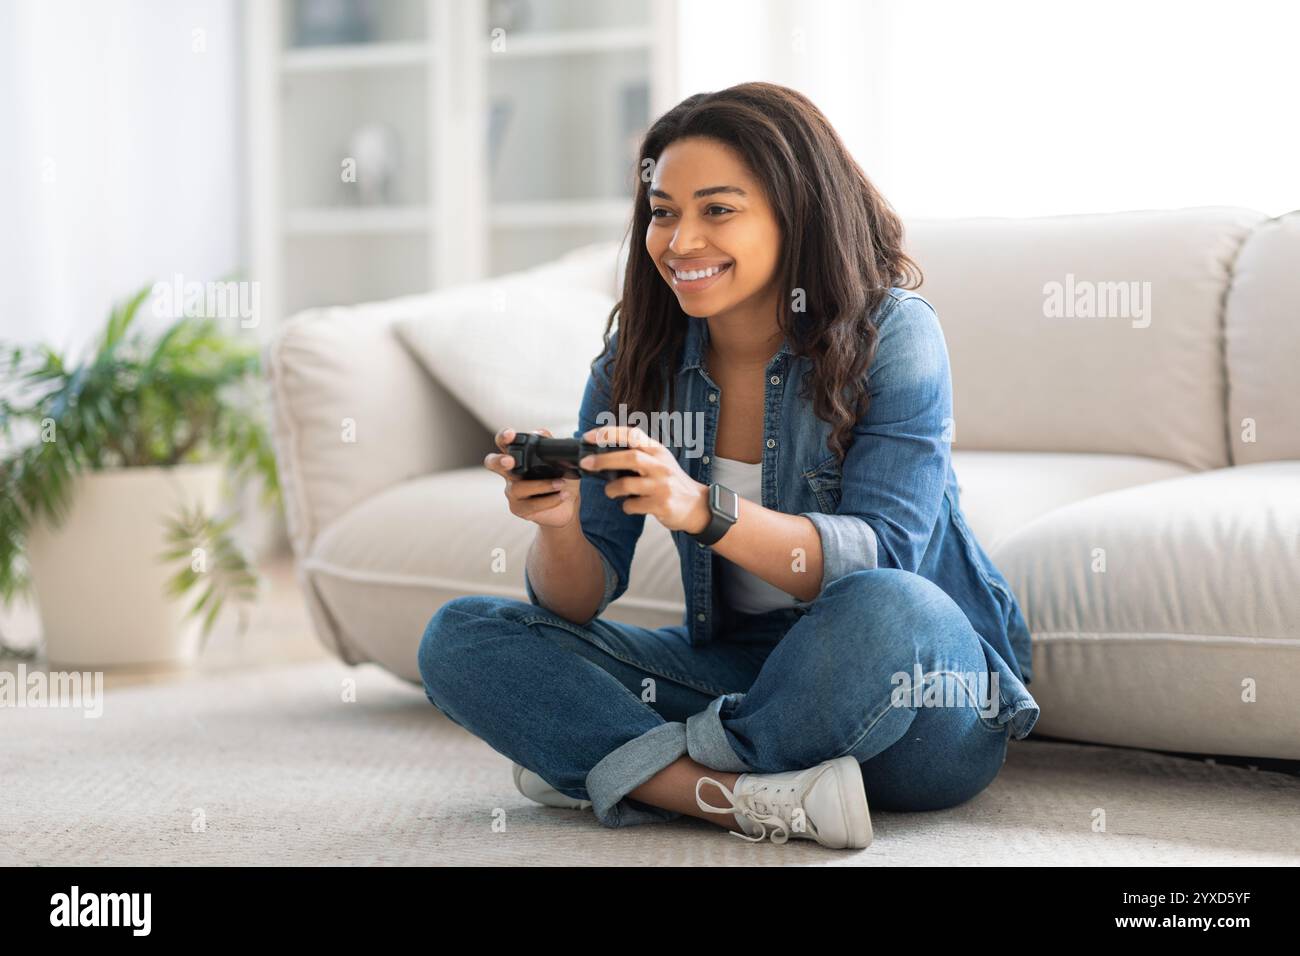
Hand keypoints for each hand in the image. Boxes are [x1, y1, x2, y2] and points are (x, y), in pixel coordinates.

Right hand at [484, 427, 579, 528]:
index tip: (511, 434)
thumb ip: (549, 443)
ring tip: (560, 483)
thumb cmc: (560, 478)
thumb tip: (538, 433)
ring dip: (542, 484)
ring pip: (518, 487)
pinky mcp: (519, 508)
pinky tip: (562, 495)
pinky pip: (531, 504)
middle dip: (499, 461)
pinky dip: (549, 499)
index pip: (503, 443)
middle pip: (492, 463)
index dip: (503, 437)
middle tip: (510, 461)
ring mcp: (512, 491)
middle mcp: (510, 473)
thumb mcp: (560, 459)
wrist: (568, 505)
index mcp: (518, 457)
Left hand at [580, 425, 710, 533]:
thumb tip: (602, 452)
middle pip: (629, 457)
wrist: (697, 506)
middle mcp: (661, 466)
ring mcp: (662, 486)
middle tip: (586, 463)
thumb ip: (638, 453)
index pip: (632, 434)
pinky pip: (633, 505)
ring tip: (611, 492)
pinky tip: (630, 505)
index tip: (589, 437)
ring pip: (627, 484)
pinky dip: (626, 506)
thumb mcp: (659, 461)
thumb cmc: (671, 482)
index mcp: (657, 451)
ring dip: (612, 489)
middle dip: (603, 460)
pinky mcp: (662, 504)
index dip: (609, 433)